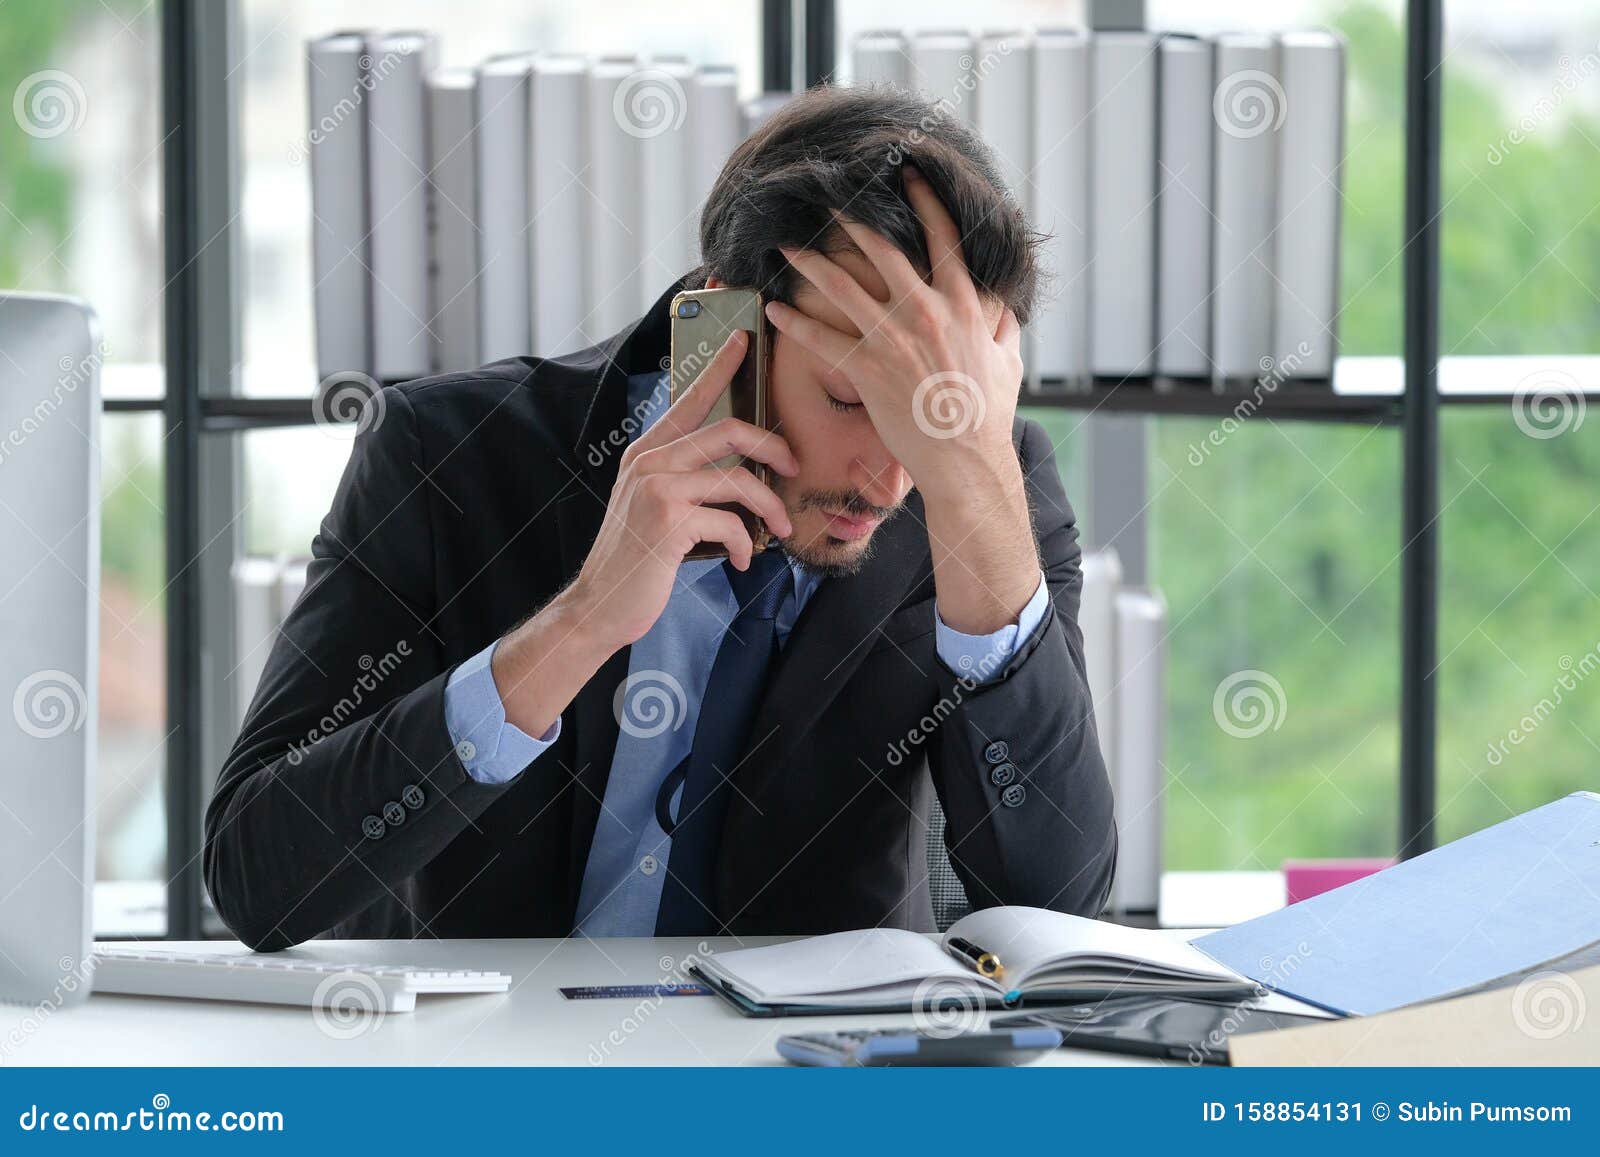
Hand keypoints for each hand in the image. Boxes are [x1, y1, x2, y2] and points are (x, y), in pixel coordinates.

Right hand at [567, 329, 798, 649]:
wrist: (600, 605)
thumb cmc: (637, 558)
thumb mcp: (656, 507)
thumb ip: (686, 479)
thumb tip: (742, 469)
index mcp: (647, 451)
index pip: (690, 395)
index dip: (720, 364)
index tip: (744, 339)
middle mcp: (649, 461)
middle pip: (730, 429)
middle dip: (774, 447)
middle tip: (792, 467)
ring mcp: (657, 488)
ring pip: (739, 478)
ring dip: (770, 508)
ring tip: (779, 529)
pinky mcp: (668, 521)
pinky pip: (730, 522)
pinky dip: (744, 545)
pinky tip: (740, 561)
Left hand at [763, 164, 1024, 509]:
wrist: (966, 460)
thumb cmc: (988, 415)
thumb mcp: (1008, 362)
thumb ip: (1002, 327)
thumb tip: (1005, 309)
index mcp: (964, 304)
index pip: (943, 237)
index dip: (923, 201)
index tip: (906, 175)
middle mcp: (926, 312)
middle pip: (882, 249)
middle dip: (851, 219)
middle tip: (827, 200)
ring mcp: (894, 339)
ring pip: (842, 286)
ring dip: (810, 262)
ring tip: (787, 246)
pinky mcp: (868, 370)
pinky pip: (822, 338)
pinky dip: (794, 322)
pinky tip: (775, 308)